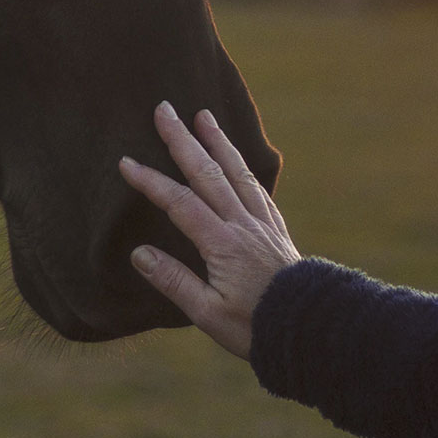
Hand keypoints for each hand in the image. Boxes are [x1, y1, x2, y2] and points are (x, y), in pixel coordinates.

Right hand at [120, 101, 300, 359]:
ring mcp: (262, 223)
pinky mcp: (275, 230)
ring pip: (237, 172)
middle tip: (164, 109)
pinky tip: (237, 159)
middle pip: (208, 173)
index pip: (180, 202)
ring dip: (217, 141)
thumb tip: (138, 253)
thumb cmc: (254, 326)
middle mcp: (243, 224)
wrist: (310, 328)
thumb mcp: (207, 313)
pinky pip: (258, 188)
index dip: (151, 181)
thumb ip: (173, 281)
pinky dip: (244, 166)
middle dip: (182, 139)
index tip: (126, 162)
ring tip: (203, 115)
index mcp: (222, 244)